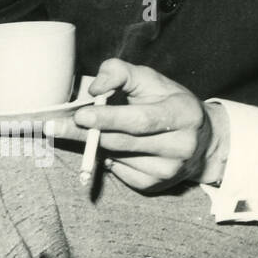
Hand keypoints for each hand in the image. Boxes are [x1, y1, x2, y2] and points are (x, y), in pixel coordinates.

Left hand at [51, 59, 228, 192]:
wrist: (202, 139)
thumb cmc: (169, 103)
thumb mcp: (150, 80)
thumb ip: (120, 73)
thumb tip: (95, 90)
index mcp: (183, 114)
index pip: (141, 120)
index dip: (109, 118)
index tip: (80, 115)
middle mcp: (181, 145)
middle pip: (123, 142)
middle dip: (86, 134)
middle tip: (55, 127)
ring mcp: (169, 169)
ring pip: (117, 158)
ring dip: (98, 145)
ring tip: (95, 131)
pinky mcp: (156, 185)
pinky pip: (119, 173)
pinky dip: (110, 159)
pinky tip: (119, 148)